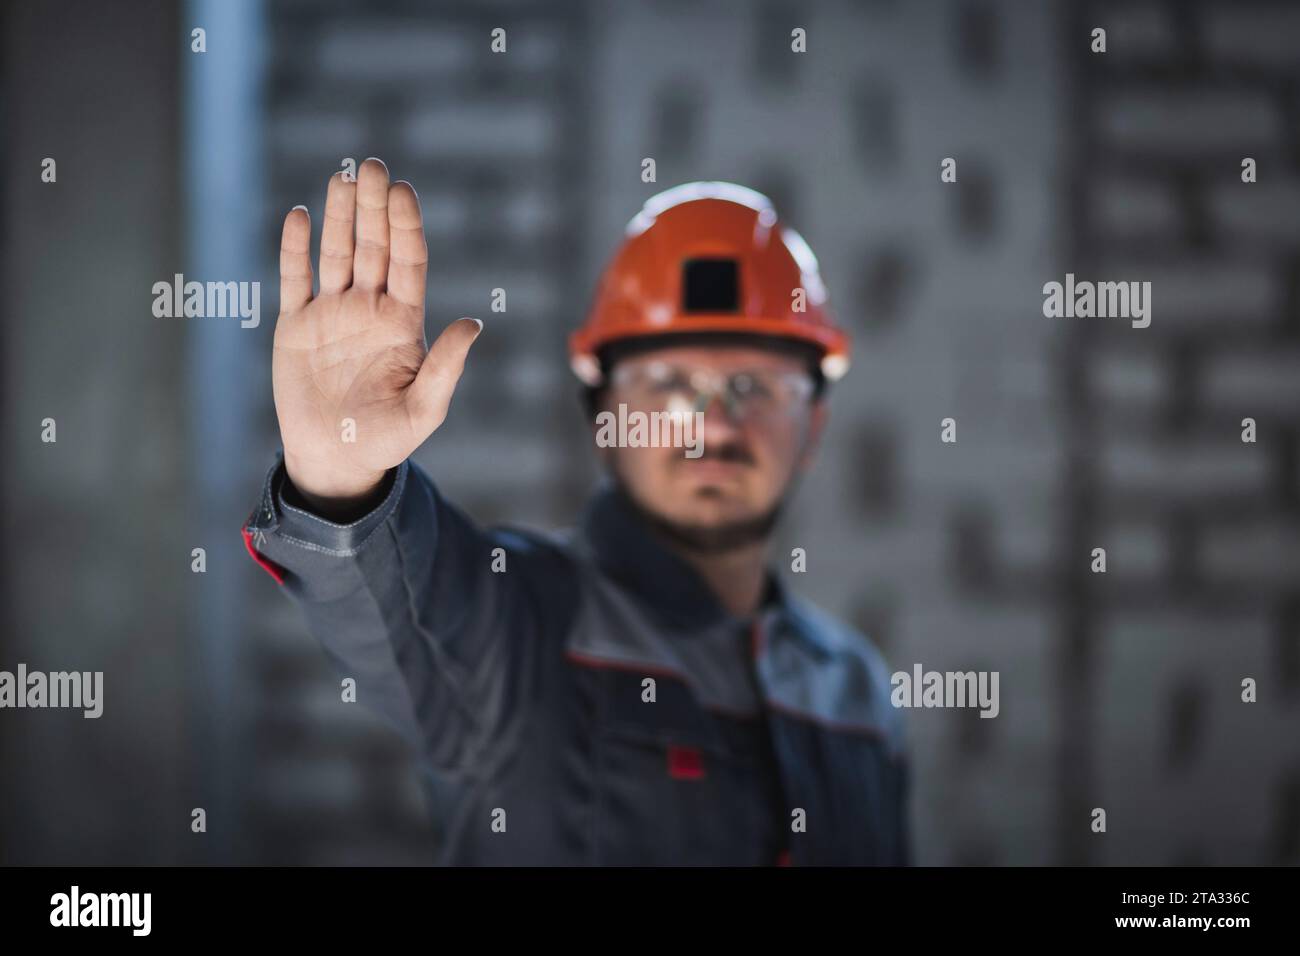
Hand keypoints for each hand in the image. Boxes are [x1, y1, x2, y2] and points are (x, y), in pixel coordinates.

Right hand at [272, 158, 481, 514]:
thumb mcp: (424, 409)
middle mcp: (368, 309)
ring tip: (343, 176)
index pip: (408, 263)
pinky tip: (298, 215)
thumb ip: (446, 367)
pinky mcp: (295, 326)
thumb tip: (474, 325)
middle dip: (374, 207)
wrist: (337, 460)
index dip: (406, 227)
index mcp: (402, 322)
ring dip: (339, 216)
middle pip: (373, 247)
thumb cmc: (387, 438)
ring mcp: (331, 314)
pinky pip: (294, 279)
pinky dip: (294, 248)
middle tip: (375, 166)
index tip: (404, 193)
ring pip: (336, 253)